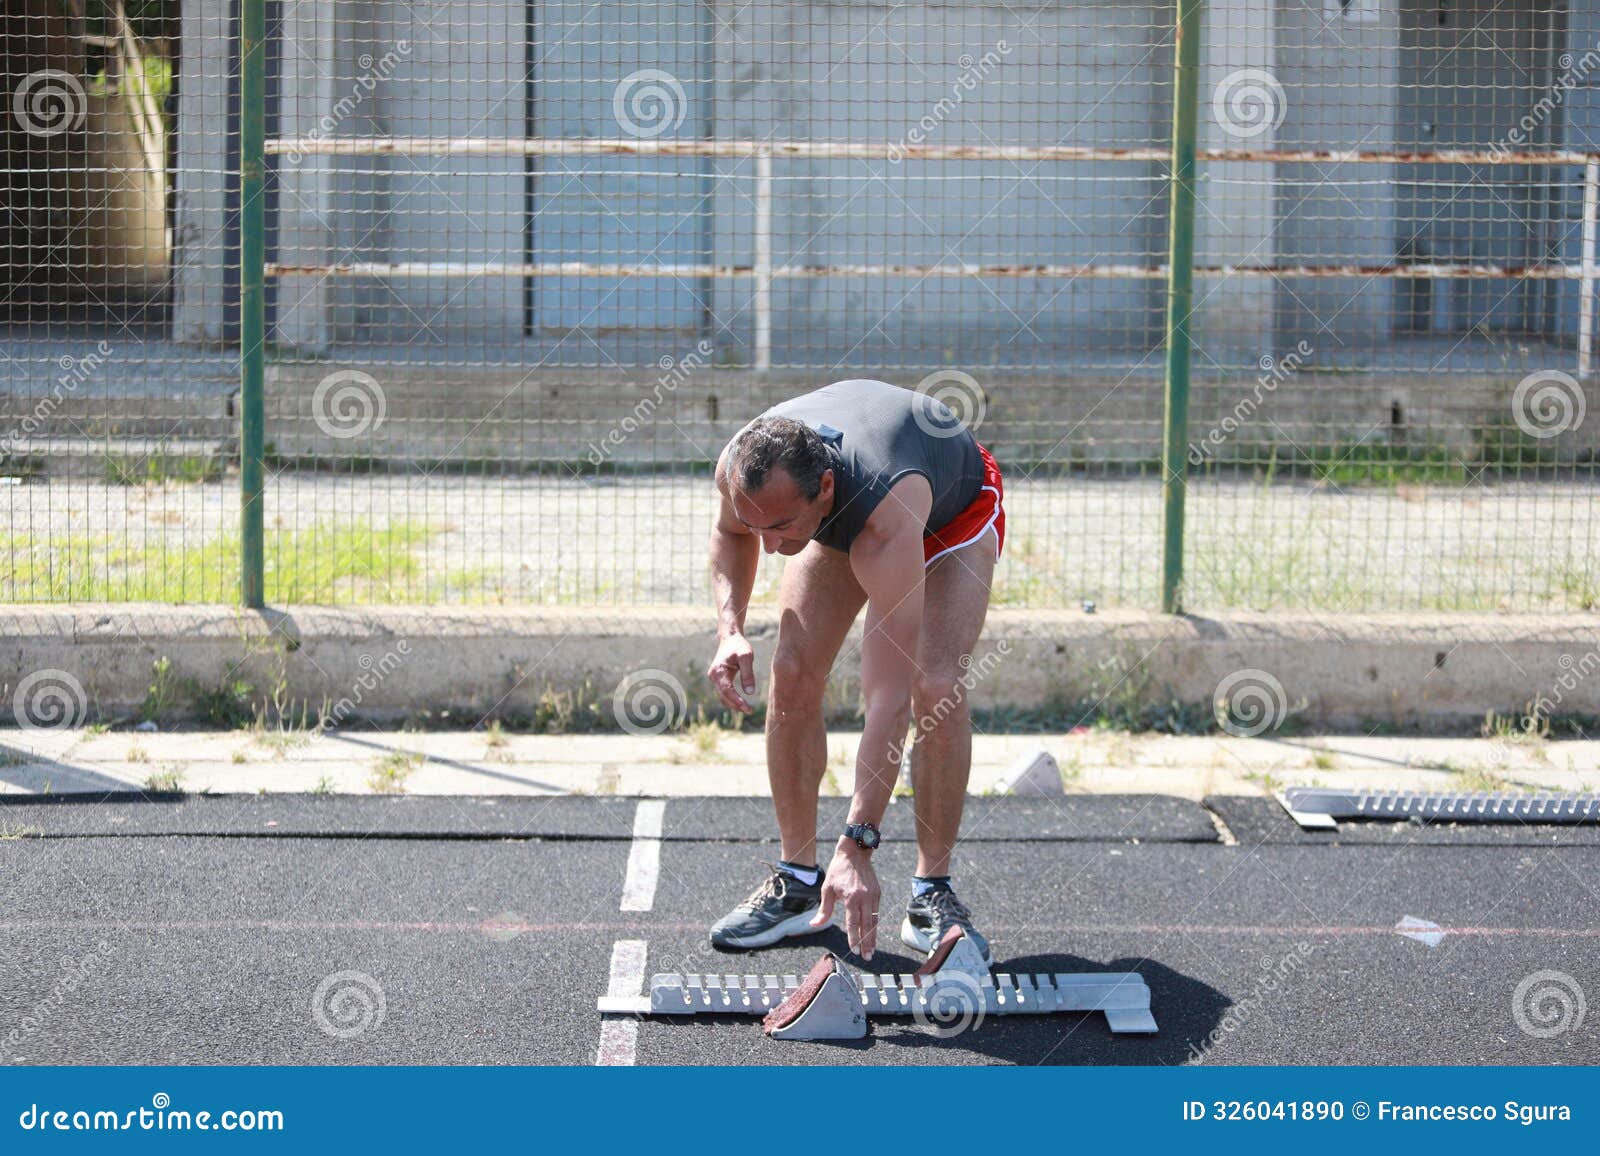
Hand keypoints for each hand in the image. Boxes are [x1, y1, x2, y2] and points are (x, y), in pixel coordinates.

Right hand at [705, 633, 756, 713]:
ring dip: (734, 704)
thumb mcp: (746, 657)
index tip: (748, 708)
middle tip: (750, 711)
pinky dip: (732, 699)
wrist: (730, 638)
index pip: (727, 691)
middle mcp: (714, 676)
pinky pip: (724, 693)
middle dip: (736, 705)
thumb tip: (750, 693)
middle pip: (724, 696)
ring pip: (723, 697)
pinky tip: (742, 702)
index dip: (737, 701)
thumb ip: (748, 674)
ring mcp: (715, 679)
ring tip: (747, 709)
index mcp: (718, 671)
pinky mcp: (718, 679)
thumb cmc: (739, 646)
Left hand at [811, 839, 880, 961]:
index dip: (854, 938)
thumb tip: (814, 924)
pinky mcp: (878, 892)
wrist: (854, 852)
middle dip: (867, 943)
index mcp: (851, 897)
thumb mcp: (827, 889)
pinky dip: (875, 924)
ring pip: (874, 921)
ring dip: (873, 936)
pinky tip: (873, 933)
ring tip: (872, 950)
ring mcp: (873, 895)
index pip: (853, 923)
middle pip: (867, 925)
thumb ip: (824, 909)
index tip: (855, 951)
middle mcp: (864, 898)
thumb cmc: (838, 870)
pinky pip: (877, 912)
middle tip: (867, 957)